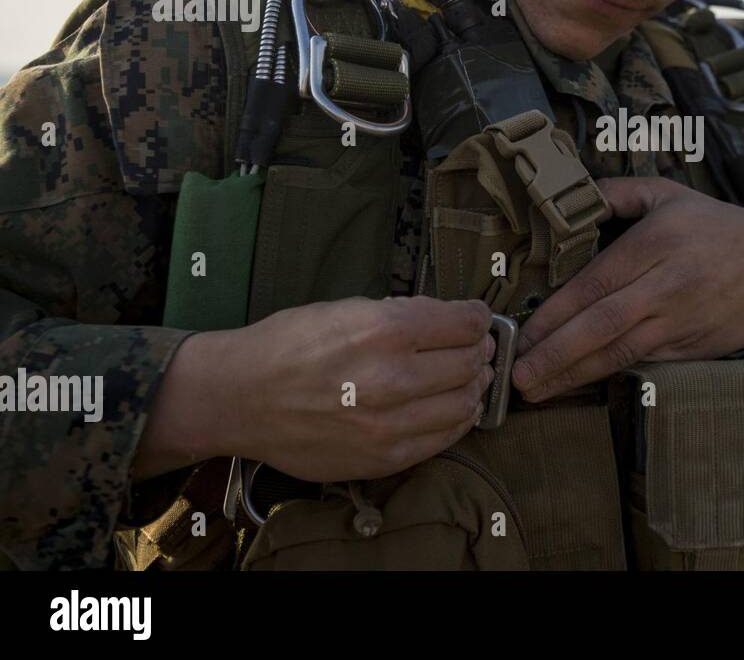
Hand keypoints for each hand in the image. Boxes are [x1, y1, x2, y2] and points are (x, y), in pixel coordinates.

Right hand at [135, 296, 495, 482]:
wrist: (241, 398)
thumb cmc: (289, 346)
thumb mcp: (346, 309)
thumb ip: (402, 315)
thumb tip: (449, 319)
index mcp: (384, 330)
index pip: (465, 323)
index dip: (477, 317)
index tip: (476, 317)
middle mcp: (392, 378)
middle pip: (470, 362)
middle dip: (478, 350)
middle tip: (475, 346)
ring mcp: (389, 424)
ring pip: (465, 402)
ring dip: (473, 386)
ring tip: (468, 376)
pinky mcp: (385, 457)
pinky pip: (444, 438)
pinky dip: (457, 419)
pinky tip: (452, 406)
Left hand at [511, 177, 743, 401]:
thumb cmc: (718, 226)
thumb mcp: (669, 194)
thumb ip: (617, 192)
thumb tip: (571, 195)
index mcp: (656, 242)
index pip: (595, 282)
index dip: (555, 313)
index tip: (522, 333)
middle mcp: (668, 283)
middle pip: (602, 324)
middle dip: (555, 354)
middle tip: (517, 375)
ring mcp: (683, 320)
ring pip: (621, 352)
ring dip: (575, 374)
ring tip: (537, 390)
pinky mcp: (696, 347)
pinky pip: (646, 364)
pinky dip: (611, 377)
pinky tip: (580, 385)